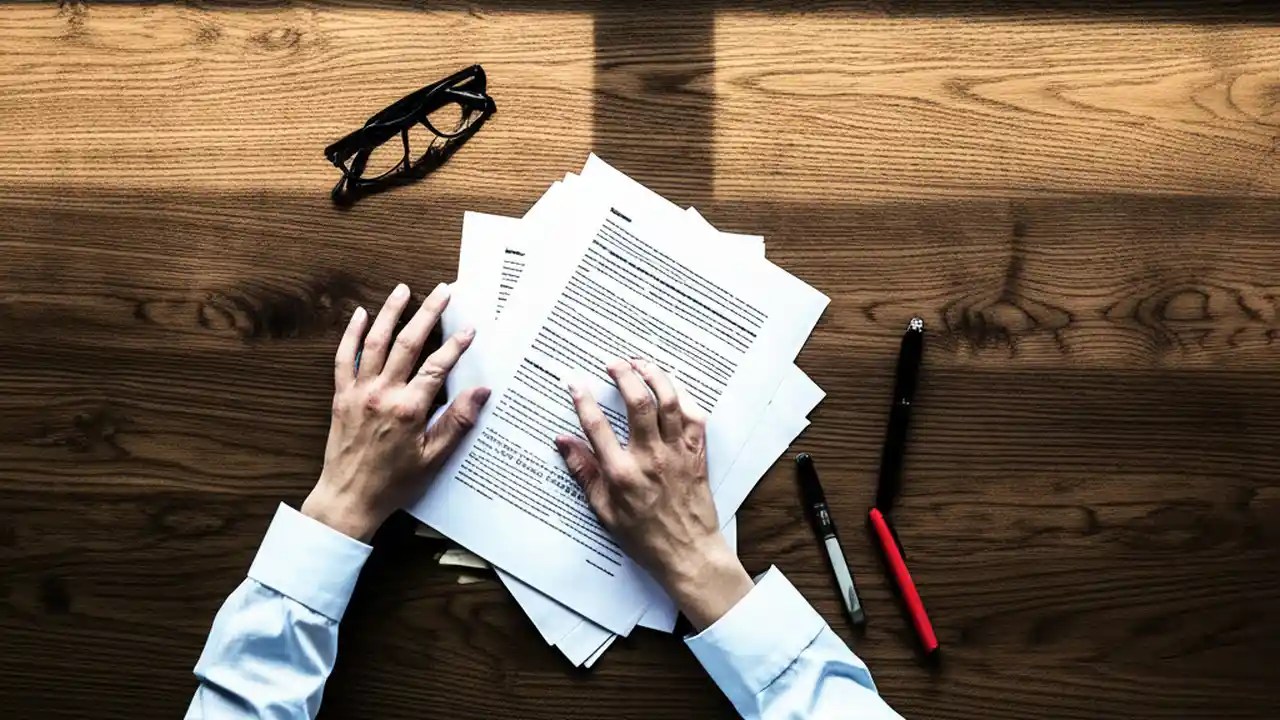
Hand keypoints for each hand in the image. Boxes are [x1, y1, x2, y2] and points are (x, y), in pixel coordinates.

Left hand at [302, 283, 489, 541]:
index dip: (455, 345)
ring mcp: (358, 392)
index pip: (437, 366)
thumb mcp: (434, 458)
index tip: (469, 329)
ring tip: (403, 290)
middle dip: (427, 314)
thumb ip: (457, 422)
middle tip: (443, 291)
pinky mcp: (341, 396)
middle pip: (407, 343)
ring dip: (390, 313)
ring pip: (375, 342)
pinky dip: (352, 334)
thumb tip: (481, 392)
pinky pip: (344, 358)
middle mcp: (382, 394)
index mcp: (408, 410)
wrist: (348, 498)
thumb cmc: (393, 483)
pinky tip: (360, 315)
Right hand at [555, 359, 752, 630]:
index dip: (583, 400)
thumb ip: (584, 472)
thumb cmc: (644, 537)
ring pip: (669, 402)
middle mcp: (651, 458)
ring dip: (654, 376)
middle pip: (638, 402)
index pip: (597, 426)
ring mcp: (677, 453)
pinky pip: (694, 416)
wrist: (689, 553)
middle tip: (612, 363)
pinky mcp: (697, 454)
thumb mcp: (604, 511)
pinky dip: (683, 397)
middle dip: (624, 374)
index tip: (574, 382)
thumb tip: (563, 442)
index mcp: (623, 474)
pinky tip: (671, 389)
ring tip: (640, 363)